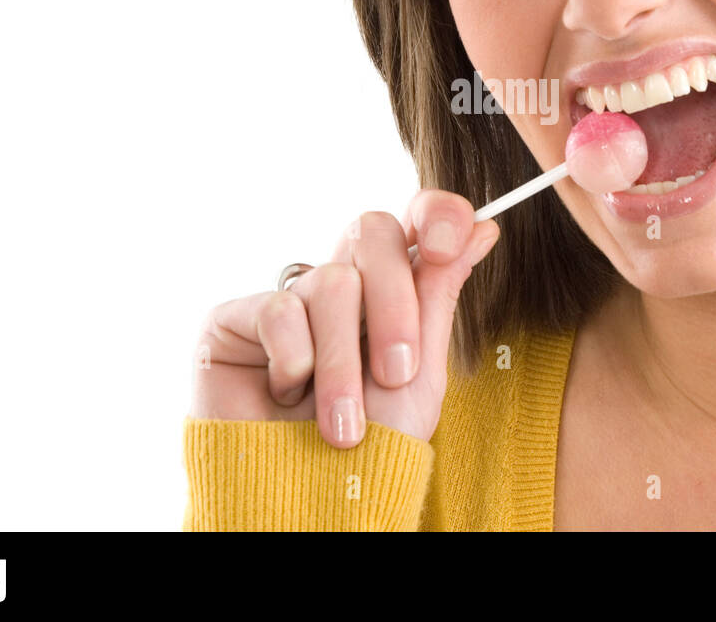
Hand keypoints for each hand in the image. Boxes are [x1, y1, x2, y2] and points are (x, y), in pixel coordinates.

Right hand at [189, 189, 498, 446]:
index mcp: (389, 292)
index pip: (412, 222)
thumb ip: (439, 296)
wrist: (309, 502)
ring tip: (342, 423)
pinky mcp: (234, 320)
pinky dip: (294, 364)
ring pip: (332, 281)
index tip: (450, 241)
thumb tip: (481, 226)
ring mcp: (286, 301)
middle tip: (397, 374)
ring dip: (343, 363)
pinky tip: (286, 398)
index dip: (435, 213)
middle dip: (395, 304)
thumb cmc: (370, 449)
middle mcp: (338, 287)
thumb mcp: (420, 374)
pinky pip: (279, 310)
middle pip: (372, 233)